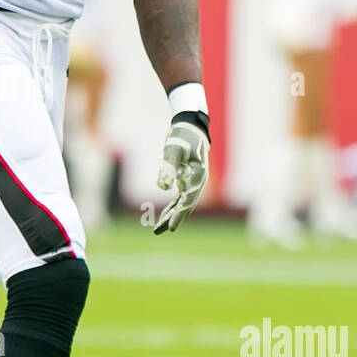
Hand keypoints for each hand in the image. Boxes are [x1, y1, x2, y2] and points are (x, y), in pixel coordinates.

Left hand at [154, 118, 208, 234]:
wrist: (190, 126)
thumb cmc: (182, 136)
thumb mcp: (174, 150)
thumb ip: (169, 168)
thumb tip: (163, 188)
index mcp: (198, 176)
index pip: (188, 200)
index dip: (179, 214)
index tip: (171, 227)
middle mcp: (197, 182)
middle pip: (185, 205)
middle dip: (173, 218)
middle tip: (160, 231)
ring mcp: (192, 181)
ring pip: (182, 203)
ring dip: (171, 214)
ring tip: (158, 228)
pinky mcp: (186, 179)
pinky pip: (179, 197)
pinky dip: (172, 206)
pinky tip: (165, 214)